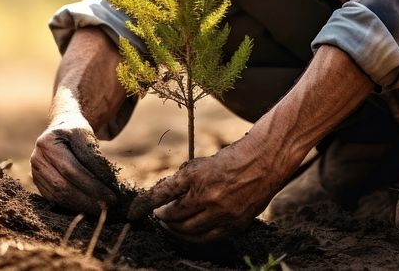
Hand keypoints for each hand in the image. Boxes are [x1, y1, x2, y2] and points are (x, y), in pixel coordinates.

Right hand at [30, 115, 119, 215]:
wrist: (61, 129)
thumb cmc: (75, 131)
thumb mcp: (85, 135)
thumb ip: (93, 155)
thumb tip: (106, 181)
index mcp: (47, 143)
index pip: (71, 170)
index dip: (92, 185)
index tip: (112, 195)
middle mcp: (37, 159)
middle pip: (63, 186)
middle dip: (88, 199)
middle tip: (108, 206)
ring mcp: (35, 173)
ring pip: (58, 196)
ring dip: (81, 205)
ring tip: (101, 209)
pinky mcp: (38, 183)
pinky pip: (55, 199)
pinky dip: (73, 205)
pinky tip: (88, 207)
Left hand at [132, 136, 287, 241]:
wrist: (264, 161)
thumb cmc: (230, 159)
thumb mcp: (200, 164)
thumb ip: (182, 182)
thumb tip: (163, 199)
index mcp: (195, 176)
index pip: (160, 194)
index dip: (144, 205)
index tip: (133, 213)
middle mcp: (207, 196)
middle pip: (174, 218)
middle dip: (163, 220)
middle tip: (159, 217)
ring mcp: (222, 213)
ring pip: (189, 232)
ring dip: (176, 231)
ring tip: (172, 226)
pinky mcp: (235, 224)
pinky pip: (209, 238)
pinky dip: (195, 237)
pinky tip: (190, 232)